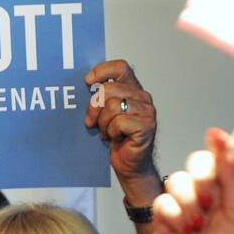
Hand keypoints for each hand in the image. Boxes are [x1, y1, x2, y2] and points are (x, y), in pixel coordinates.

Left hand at [84, 59, 161, 201]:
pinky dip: (111, 132)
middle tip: (93, 122)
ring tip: (107, 132)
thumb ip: (103, 97)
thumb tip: (86, 84)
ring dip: (103, 123)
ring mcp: (147, 112)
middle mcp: (143, 97)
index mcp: (134, 90)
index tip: (88, 82)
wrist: (130, 166)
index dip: (102, 71)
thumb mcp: (106, 113)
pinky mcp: (146, 126)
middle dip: (94, 107)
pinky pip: (119, 122)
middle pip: (109, 89)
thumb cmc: (118, 140)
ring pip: (112, 106)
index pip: (120, 67)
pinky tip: (116, 138)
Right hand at [149, 128, 233, 233]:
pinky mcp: (163, 218)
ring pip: (177, 181)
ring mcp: (182, 205)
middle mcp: (203, 194)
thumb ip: (233, 179)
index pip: (219, 159)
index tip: (214, 135)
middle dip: (203, 182)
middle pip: (196, 164)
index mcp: (225, 191)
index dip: (217, 145)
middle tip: (211, 204)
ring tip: (197, 227)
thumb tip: (230, 149)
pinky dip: (175, 217)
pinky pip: (162, 201)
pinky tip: (183, 233)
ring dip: (190, 206)